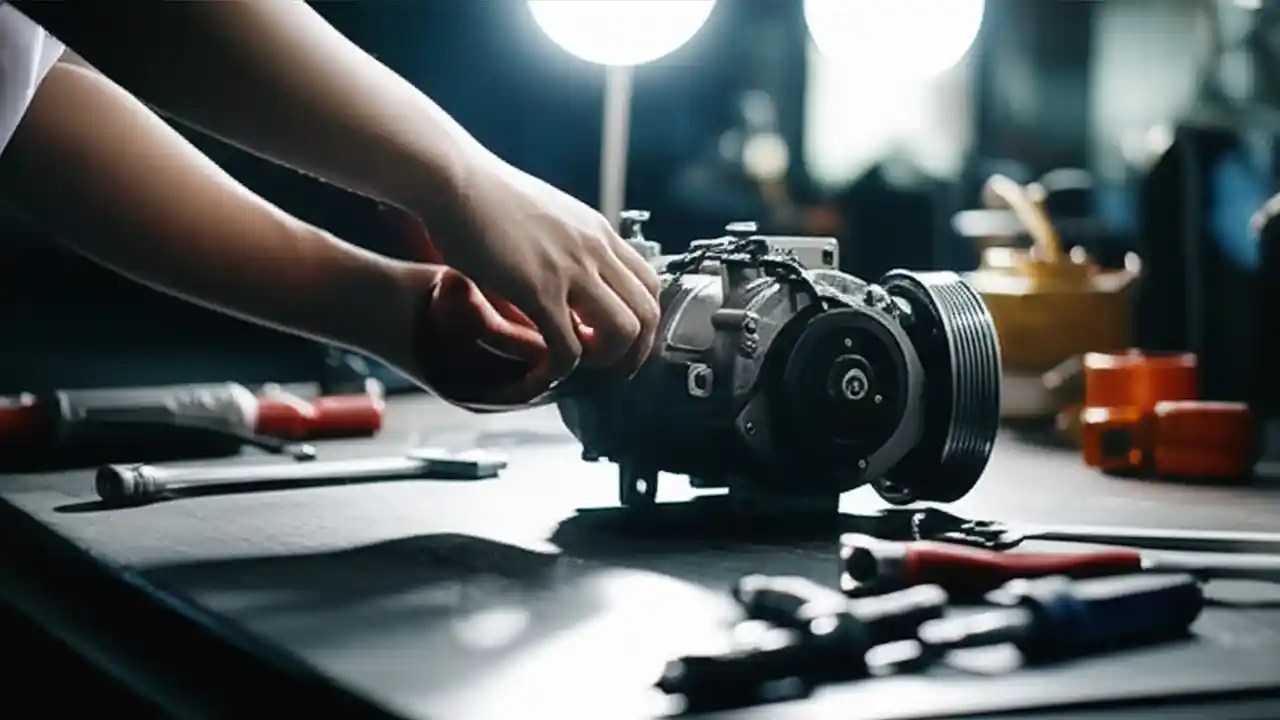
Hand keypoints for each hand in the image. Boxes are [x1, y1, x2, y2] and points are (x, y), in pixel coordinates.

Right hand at [415, 156, 660, 402]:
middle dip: (635, 352)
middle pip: (647, 313)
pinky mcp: (539, 290)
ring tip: (578, 367)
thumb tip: (564, 273)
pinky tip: (542, 372)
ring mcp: (571, 270)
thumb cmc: (487, 195)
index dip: (641, 322)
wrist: (455, 179)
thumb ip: (566, 245)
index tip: (619, 340)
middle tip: (609, 368)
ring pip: (622, 332)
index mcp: (599, 233)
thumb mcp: (547, 216)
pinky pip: (568, 346)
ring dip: (606, 361)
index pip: (650, 285)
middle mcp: (595, 250)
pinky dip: (560, 370)